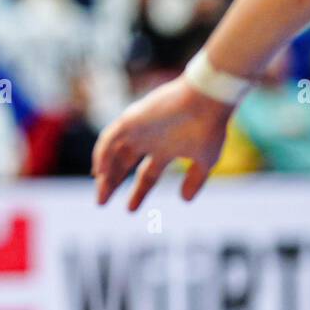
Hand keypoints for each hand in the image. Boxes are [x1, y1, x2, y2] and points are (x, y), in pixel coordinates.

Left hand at [92, 75, 235, 210]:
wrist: (207, 100)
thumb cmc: (210, 127)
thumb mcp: (206, 160)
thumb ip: (195, 179)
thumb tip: (185, 201)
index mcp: (165, 149)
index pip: (146, 175)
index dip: (138, 193)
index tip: (130, 210)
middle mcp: (148, 140)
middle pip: (122, 164)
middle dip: (111, 183)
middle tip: (101, 203)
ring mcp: (138, 129)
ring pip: (112, 153)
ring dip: (104, 172)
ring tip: (100, 192)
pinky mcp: (131, 119)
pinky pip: (109, 137)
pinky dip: (101, 153)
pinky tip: (99, 171)